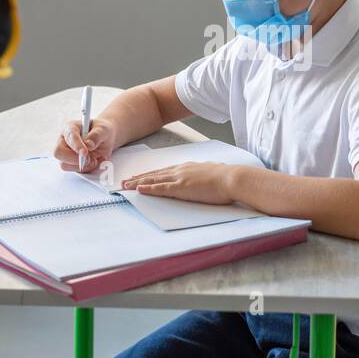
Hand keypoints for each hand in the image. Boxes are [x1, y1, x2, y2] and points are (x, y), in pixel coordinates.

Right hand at [55, 117, 115, 173]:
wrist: (105, 138)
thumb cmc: (101, 130)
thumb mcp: (103, 129)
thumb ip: (96, 135)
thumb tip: (89, 144)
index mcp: (69, 128)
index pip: (69, 137)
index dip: (76, 145)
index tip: (84, 152)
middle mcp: (64, 141)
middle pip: (58, 153)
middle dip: (73, 159)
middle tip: (88, 159)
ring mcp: (66, 154)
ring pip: (65, 165)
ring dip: (81, 166)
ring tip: (94, 159)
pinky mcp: (71, 164)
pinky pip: (75, 171)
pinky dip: (86, 169)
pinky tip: (94, 161)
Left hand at [120, 161, 235, 204]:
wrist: (232, 178)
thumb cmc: (227, 178)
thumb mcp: (212, 174)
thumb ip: (204, 176)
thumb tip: (205, 179)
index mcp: (188, 168)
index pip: (165, 171)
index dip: (152, 174)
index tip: (141, 176)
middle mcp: (181, 170)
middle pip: (155, 174)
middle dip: (140, 177)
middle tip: (126, 181)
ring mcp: (180, 178)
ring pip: (154, 180)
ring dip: (138, 182)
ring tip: (126, 185)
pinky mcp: (181, 188)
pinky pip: (160, 188)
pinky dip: (148, 188)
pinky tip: (138, 189)